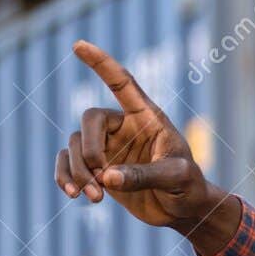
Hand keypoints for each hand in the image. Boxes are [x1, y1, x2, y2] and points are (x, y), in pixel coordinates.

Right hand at [55, 41, 237, 251]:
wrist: (183, 210)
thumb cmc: (189, 187)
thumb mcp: (176, 178)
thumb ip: (145, 175)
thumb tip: (106, 178)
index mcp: (147, 119)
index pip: (123, 84)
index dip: (102, 64)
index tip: (79, 45)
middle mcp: (123, 127)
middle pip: (90, 119)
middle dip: (89, 149)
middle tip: (101, 178)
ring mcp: (108, 147)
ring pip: (75, 144)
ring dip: (79, 172)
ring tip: (96, 197)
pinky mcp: (97, 168)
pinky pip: (67, 163)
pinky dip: (65, 177)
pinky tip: (73, 194)